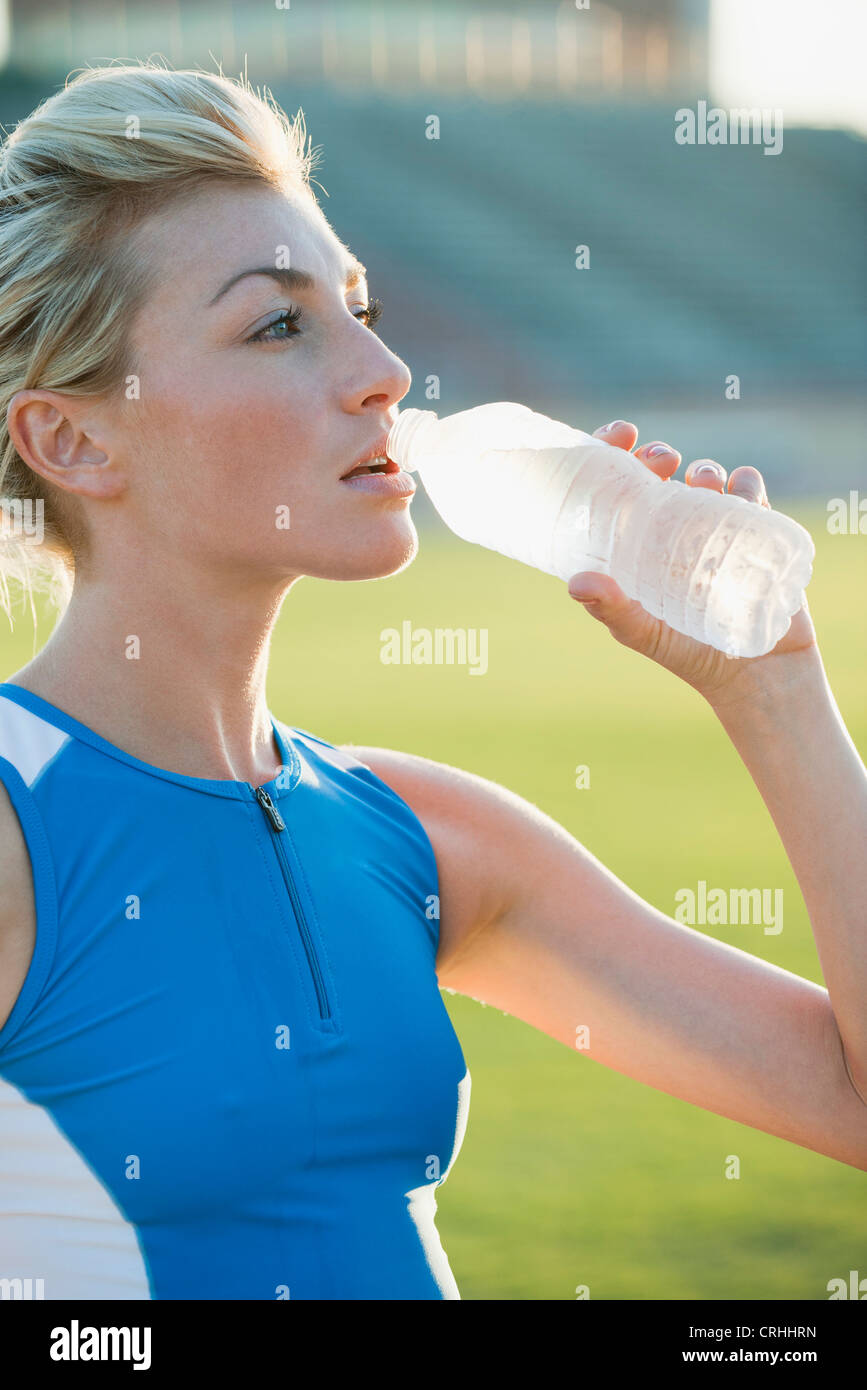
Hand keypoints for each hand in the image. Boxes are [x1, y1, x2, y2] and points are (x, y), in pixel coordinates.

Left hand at [567, 420, 817, 705]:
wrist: (754, 675)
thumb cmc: (685, 653)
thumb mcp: (640, 632)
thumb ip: (611, 609)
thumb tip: (576, 583)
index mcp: (632, 543)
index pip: (614, 486)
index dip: (611, 451)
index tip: (619, 437)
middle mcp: (668, 528)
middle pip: (657, 471)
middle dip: (656, 454)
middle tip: (661, 461)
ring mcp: (712, 526)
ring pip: (704, 476)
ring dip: (702, 468)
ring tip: (703, 481)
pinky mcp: (754, 530)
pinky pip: (750, 491)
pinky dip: (745, 481)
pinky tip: (739, 488)